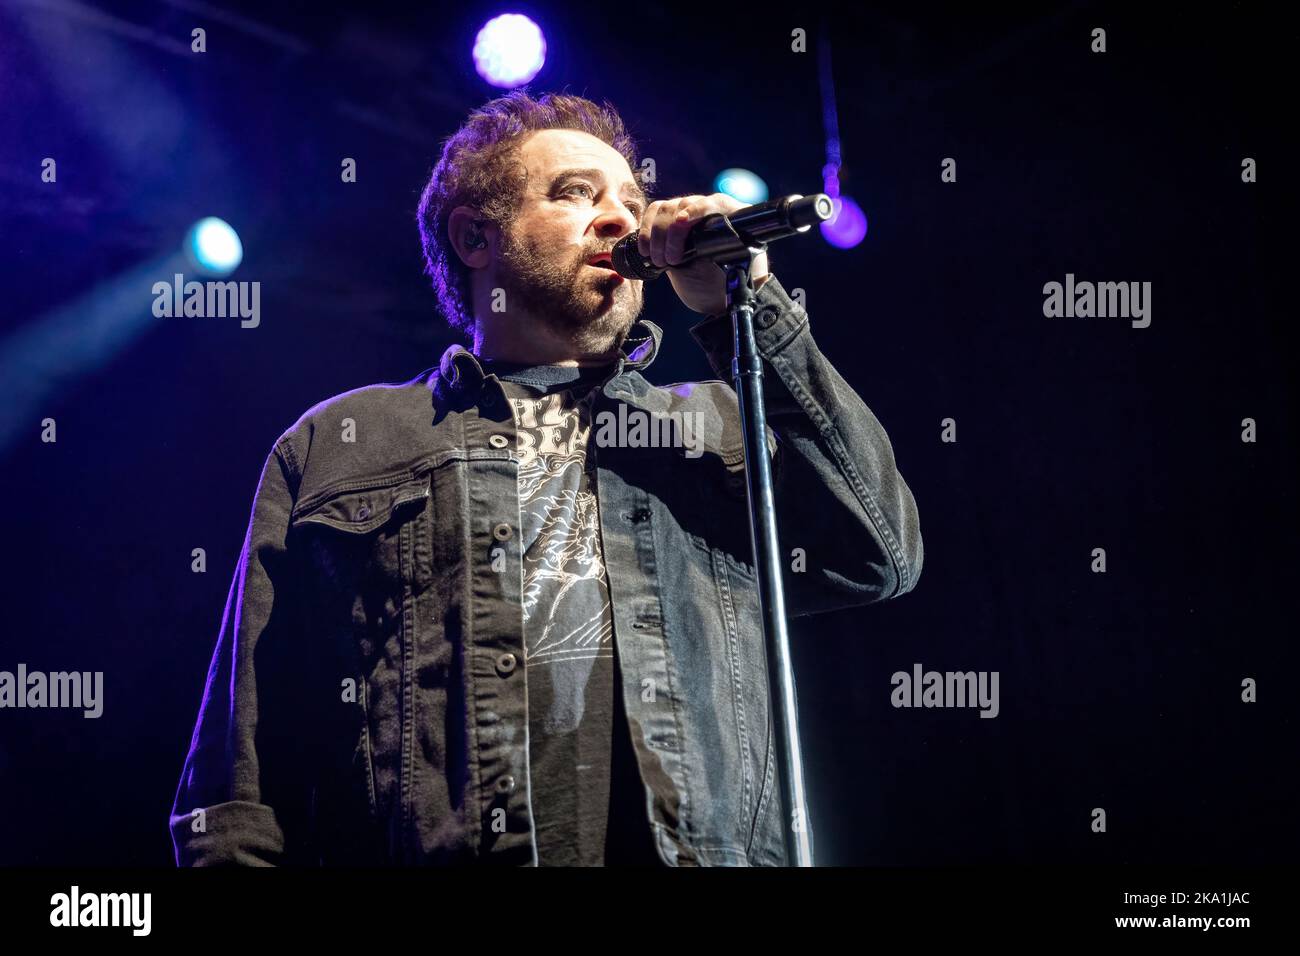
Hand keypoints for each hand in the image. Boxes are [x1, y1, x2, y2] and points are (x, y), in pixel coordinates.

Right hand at [637, 192, 769, 314]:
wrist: (715, 288)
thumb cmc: (728, 279)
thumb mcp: (732, 273)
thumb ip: (725, 260)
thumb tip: (713, 253)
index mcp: (731, 216)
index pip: (713, 204)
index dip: (696, 209)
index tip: (681, 221)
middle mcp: (708, 208)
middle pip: (683, 205)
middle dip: (671, 233)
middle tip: (670, 260)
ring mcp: (688, 210)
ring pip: (665, 209)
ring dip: (656, 235)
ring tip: (658, 260)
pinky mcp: (670, 218)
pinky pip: (654, 213)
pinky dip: (646, 231)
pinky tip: (645, 250)